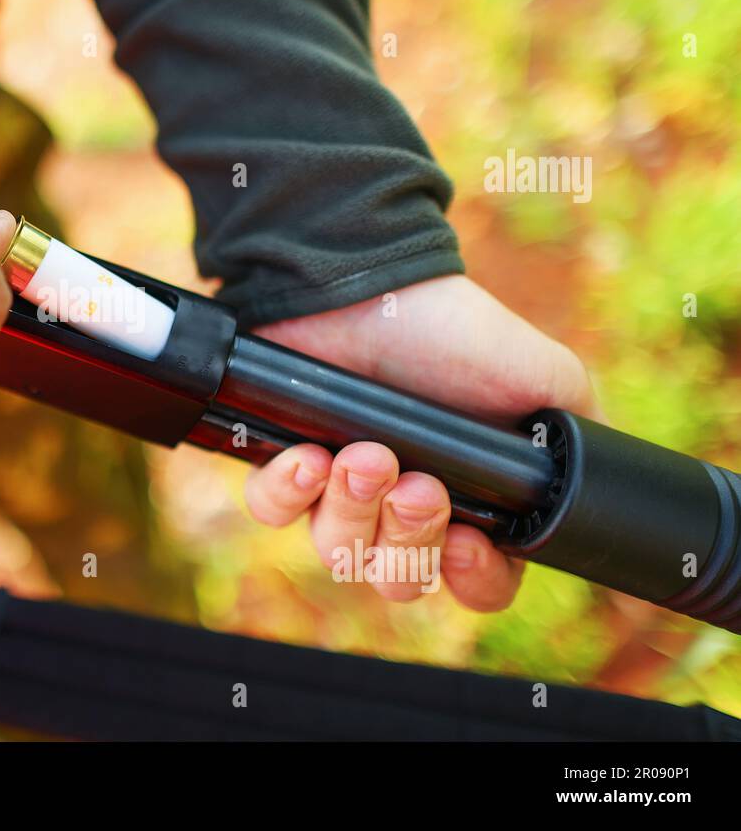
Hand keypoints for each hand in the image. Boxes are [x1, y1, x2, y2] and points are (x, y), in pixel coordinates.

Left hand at [243, 274, 598, 610]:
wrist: (376, 280)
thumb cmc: (458, 332)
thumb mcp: (545, 379)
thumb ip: (578, 441)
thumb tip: (590, 491)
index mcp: (466, 501)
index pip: (475, 583)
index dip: (473, 578)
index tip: (469, 541)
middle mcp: (398, 506)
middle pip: (401, 577)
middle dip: (411, 539)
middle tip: (421, 485)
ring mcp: (338, 487)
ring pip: (337, 550)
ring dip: (355, 510)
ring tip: (364, 456)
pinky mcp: (281, 458)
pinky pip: (273, 509)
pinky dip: (290, 492)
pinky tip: (309, 456)